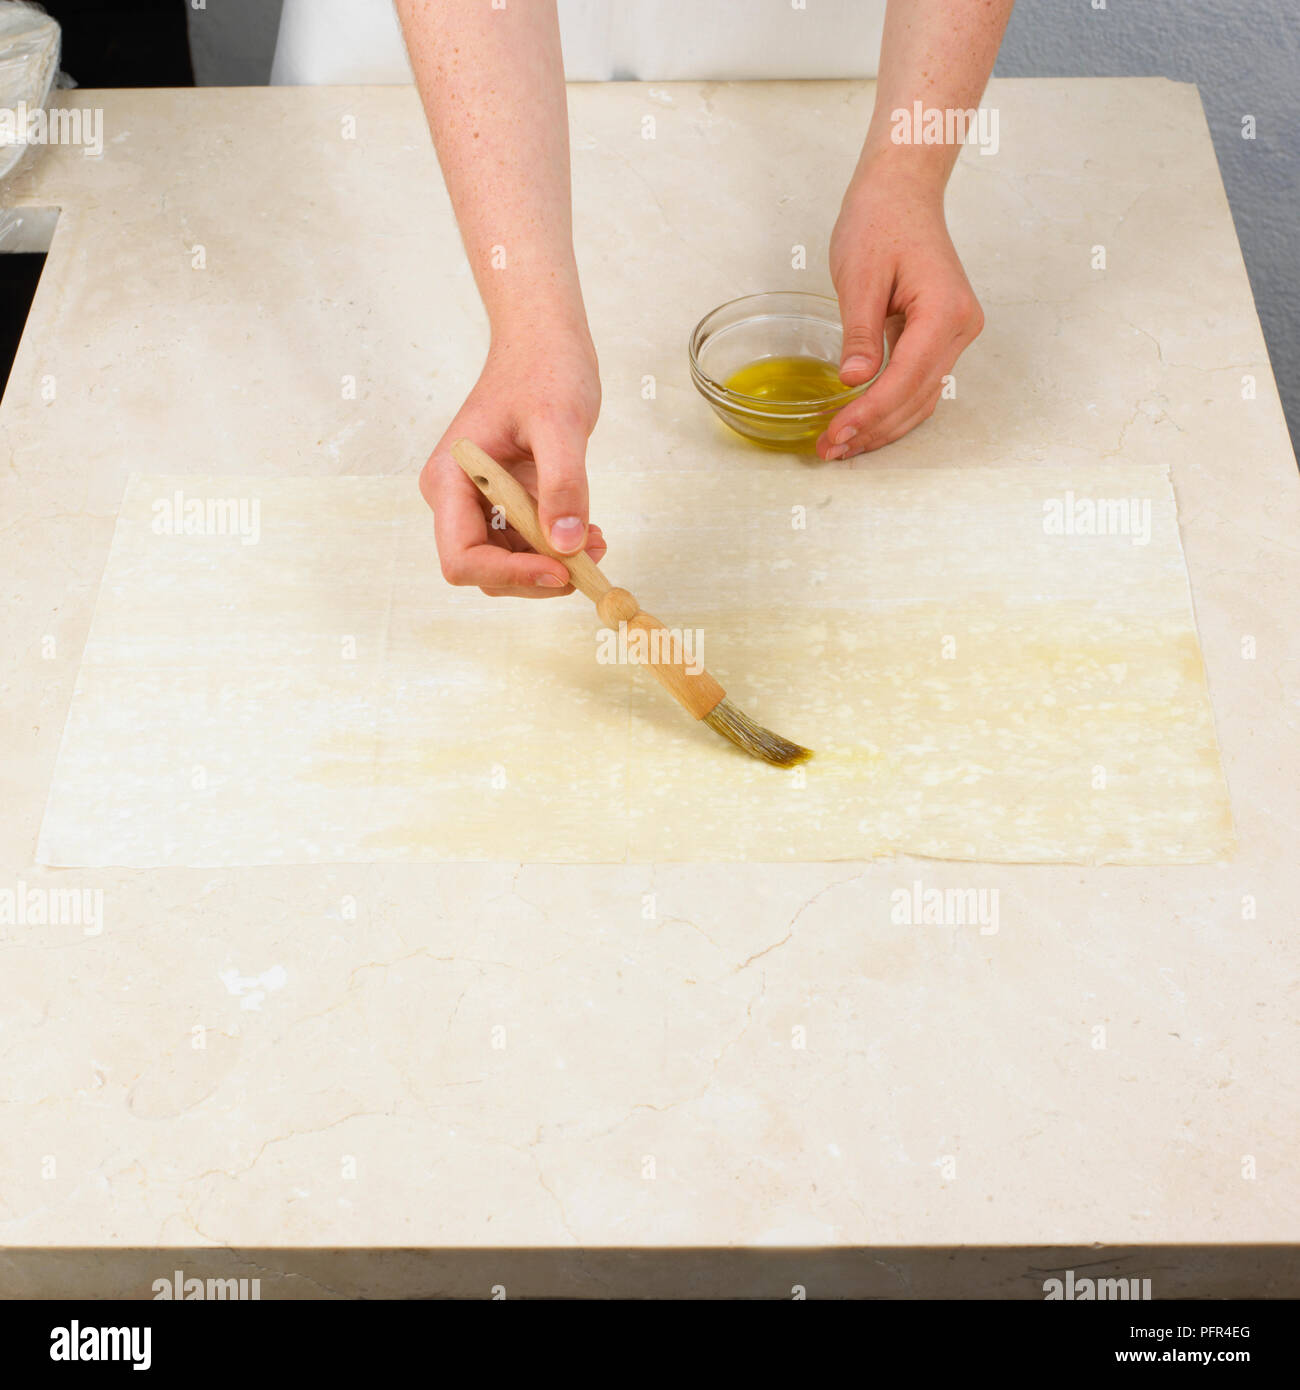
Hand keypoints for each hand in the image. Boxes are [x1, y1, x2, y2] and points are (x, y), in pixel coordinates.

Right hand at [419, 332, 606, 596]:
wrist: (543, 340)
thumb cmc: (544, 368)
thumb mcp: (560, 424)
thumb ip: (563, 484)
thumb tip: (566, 545)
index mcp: (449, 480)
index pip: (463, 556)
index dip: (510, 573)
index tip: (561, 571)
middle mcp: (455, 497)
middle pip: (485, 569)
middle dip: (536, 575)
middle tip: (589, 562)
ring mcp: (479, 501)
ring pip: (508, 562)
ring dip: (552, 565)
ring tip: (596, 543)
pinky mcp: (505, 501)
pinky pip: (526, 543)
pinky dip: (556, 548)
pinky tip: (588, 532)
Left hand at [822, 167, 983, 458]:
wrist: (901, 193)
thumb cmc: (880, 222)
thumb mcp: (860, 276)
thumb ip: (860, 333)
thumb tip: (855, 381)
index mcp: (943, 311)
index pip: (905, 379)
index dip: (869, 413)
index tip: (835, 434)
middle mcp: (959, 328)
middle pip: (916, 398)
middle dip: (872, 430)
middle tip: (829, 451)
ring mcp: (955, 335)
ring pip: (920, 400)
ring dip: (881, 428)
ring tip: (840, 447)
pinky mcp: (941, 338)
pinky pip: (919, 386)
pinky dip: (890, 409)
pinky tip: (860, 425)